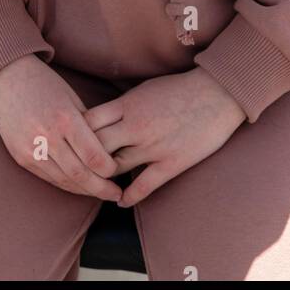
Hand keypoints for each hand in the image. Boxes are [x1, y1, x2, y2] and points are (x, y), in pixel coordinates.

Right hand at [0, 54, 123, 202]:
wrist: (6, 78)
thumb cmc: (44, 83)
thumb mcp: (71, 98)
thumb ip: (87, 125)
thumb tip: (106, 150)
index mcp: (65, 119)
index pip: (94, 157)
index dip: (110, 170)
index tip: (118, 171)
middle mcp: (48, 137)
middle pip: (81, 175)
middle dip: (102, 188)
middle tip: (116, 194)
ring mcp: (31, 149)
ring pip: (64, 181)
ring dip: (84, 190)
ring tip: (100, 192)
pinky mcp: (20, 156)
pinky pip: (47, 177)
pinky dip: (65, 183)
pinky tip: (78, 185)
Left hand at [82, 67, 246, 207]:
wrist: (217, 93)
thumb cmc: (179, 88)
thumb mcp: (143, 89)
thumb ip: (122, 106)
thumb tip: (101, 118)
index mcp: (127, 105)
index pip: (88, 122)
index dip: (76, 133)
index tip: (72, 141)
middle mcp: (135, 126)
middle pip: (96, 146)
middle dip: (84, 157)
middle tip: (77, 167)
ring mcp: (153, 146)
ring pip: (116, 167)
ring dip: (104, 178)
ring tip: (96, 186)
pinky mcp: (171, 162)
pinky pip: (144, 185)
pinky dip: (129, 196)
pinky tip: (121, 201)